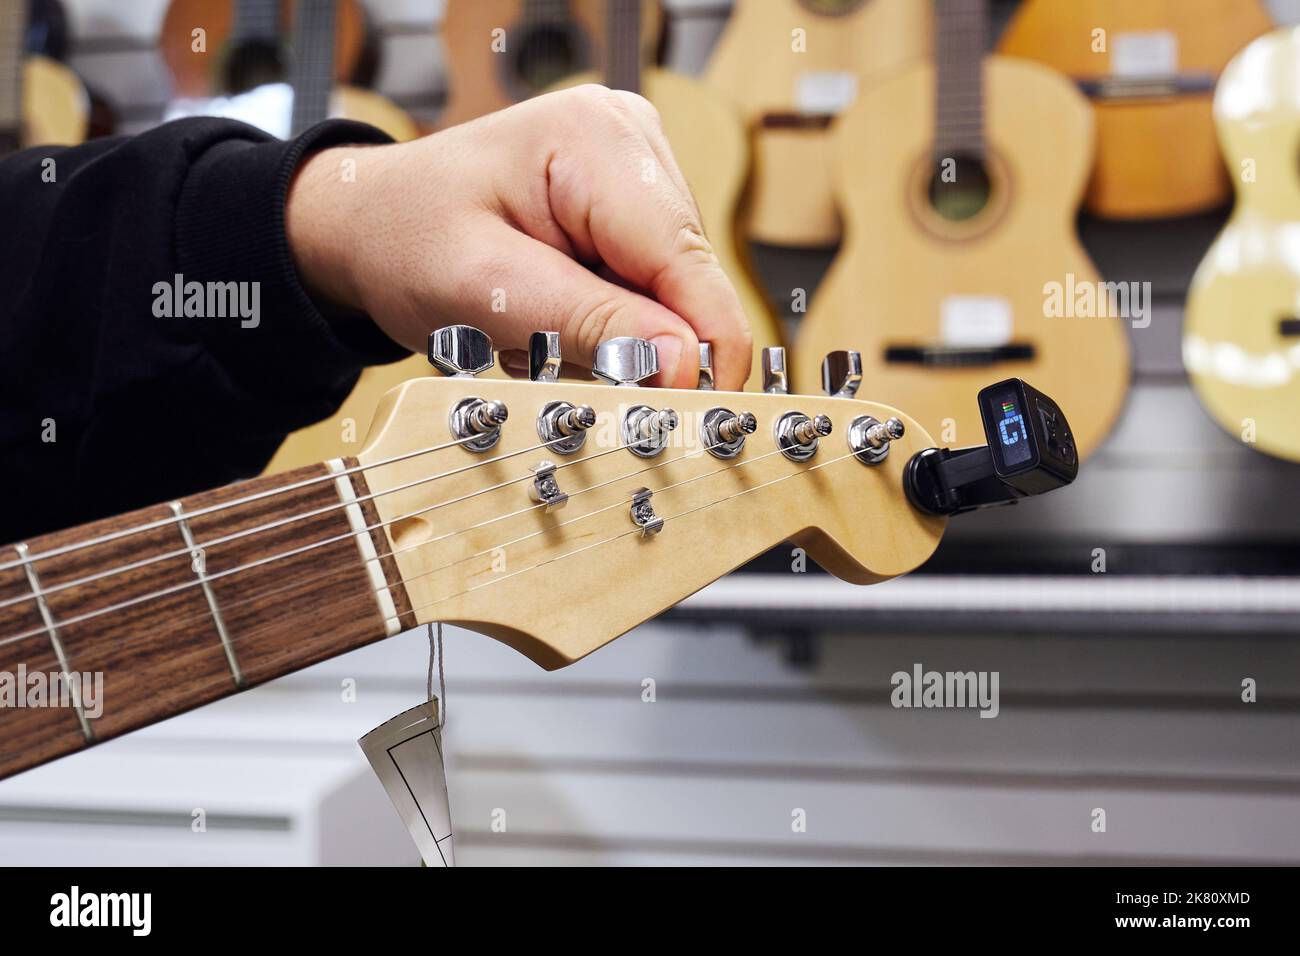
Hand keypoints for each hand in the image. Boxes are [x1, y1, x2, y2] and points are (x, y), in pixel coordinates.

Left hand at [286, 85, 752, 389]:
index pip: (687, 259)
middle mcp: (633, 139)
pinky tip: (551, 313)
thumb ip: (591, 324)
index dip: (702, 347)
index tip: (690, 417)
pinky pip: (649, 290)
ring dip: (614, 336)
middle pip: (686, 280)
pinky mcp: (631, 204)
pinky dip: (606, 322)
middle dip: (634, 342)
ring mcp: (637, 168)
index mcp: (600, 139)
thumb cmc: (405, 240)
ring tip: (534, 329)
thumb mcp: (488, 290)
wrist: (367, 224)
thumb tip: (685, 363)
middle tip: (547, 356)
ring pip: (671, 294)